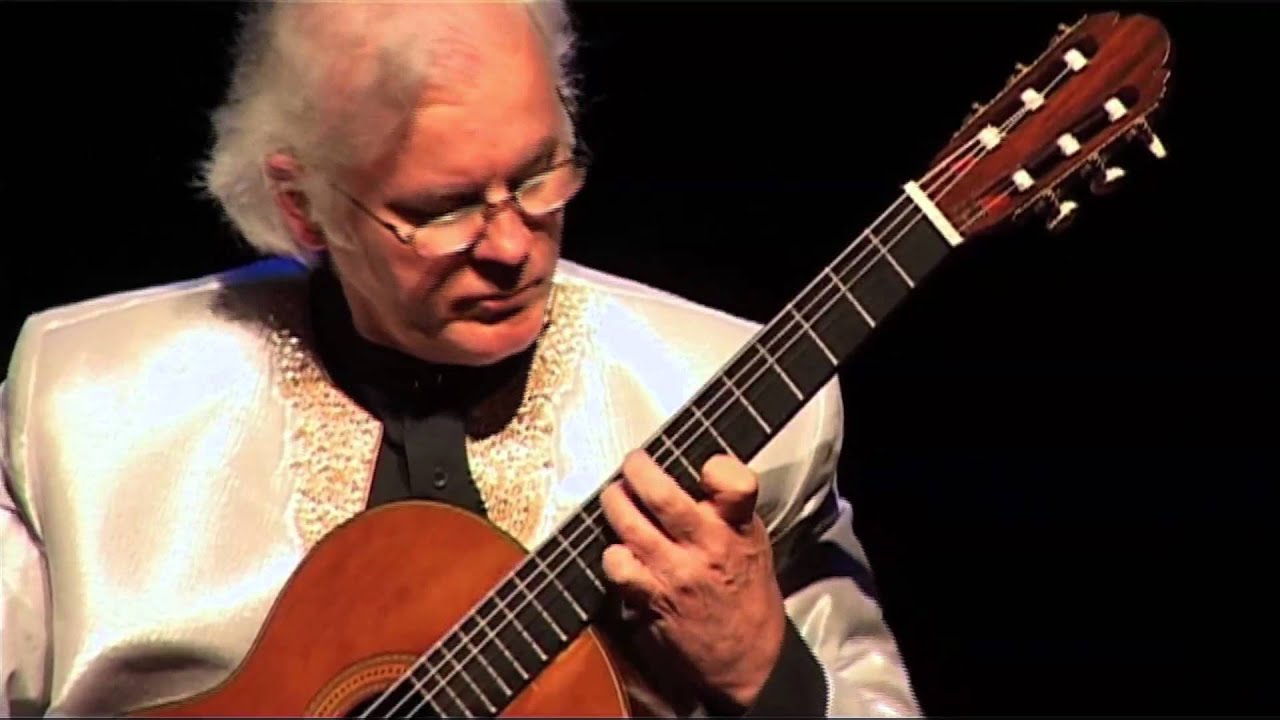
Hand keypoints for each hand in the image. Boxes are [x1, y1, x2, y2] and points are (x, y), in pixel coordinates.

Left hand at [599, 449, 786, 709]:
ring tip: (615, 498)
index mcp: (739, 530)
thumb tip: (691, 471)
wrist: (745, 663)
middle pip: (662, 495)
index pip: (735, 482)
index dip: (717, 467)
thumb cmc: (747, 597)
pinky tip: (619, 552)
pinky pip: (617, 565)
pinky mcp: (651, 599)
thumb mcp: (753, 544)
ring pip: (628, 524)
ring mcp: (676, 573)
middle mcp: (707, 547)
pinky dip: (612, 554)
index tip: (704, 467)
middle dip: (637, 469)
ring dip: (614, 502)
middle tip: (634, 465)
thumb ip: (727, 510)